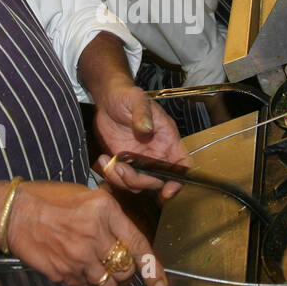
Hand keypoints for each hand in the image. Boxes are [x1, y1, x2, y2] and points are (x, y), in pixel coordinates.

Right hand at [7, 180, 167, 285]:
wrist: (14, 213)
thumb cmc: (49, 200)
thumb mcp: (86, 196)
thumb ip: (110, 217)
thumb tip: (127, 239)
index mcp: (104, 211)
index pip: (137, 243)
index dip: (152, 267)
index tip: (161, 284)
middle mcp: (95, 235)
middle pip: (125, 269)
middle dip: (124, 269)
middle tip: (114, 261)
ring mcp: (79, 257)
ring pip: (107, 284)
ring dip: (107, 280)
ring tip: (95, 265)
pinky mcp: (64, 273)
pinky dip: (85, 282)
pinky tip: (75, 266)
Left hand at [93, 81, 190, 199]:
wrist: (107, 99)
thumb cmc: (127, 95)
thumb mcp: (136, 99)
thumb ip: (143, 113)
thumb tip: (147, 128)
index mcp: (168, 139)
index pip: (182, 165)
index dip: (179, 181)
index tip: (167, 190)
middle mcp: (156, 153)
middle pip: (158, 181)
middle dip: (141, 182)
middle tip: (122, 169)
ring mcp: (140, 160)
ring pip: (138, 184)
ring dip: (123, 180)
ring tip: (111, 162)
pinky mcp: (124, 162)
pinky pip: (121, 179)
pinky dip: (112, 175)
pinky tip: (104, 159)